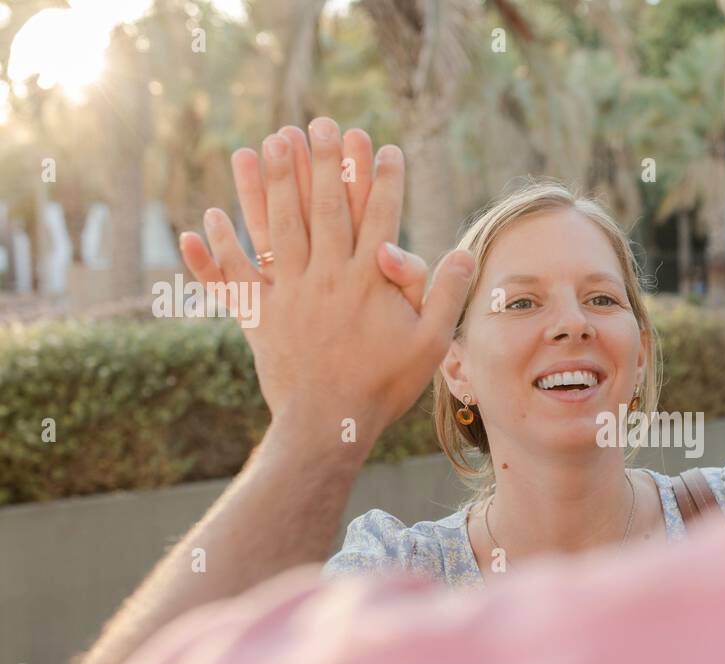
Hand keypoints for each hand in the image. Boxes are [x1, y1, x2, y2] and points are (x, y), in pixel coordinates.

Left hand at [177, 117, 468, 451]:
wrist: (329, 424)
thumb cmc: (385, 386)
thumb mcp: (431, 344)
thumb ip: (445, 294)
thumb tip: (463, 252)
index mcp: (368, 281)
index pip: (379, 217)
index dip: (383, 180)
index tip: (384, 146)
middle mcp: (325, 276)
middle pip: (324, 206)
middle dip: (325, 161)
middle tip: (324, 122)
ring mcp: (287, 294)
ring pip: (276, 226)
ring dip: (269, 181)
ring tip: (266, 142)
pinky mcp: (258, 316)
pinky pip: (233, 277)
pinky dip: (216, 249)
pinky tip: (206, 219)